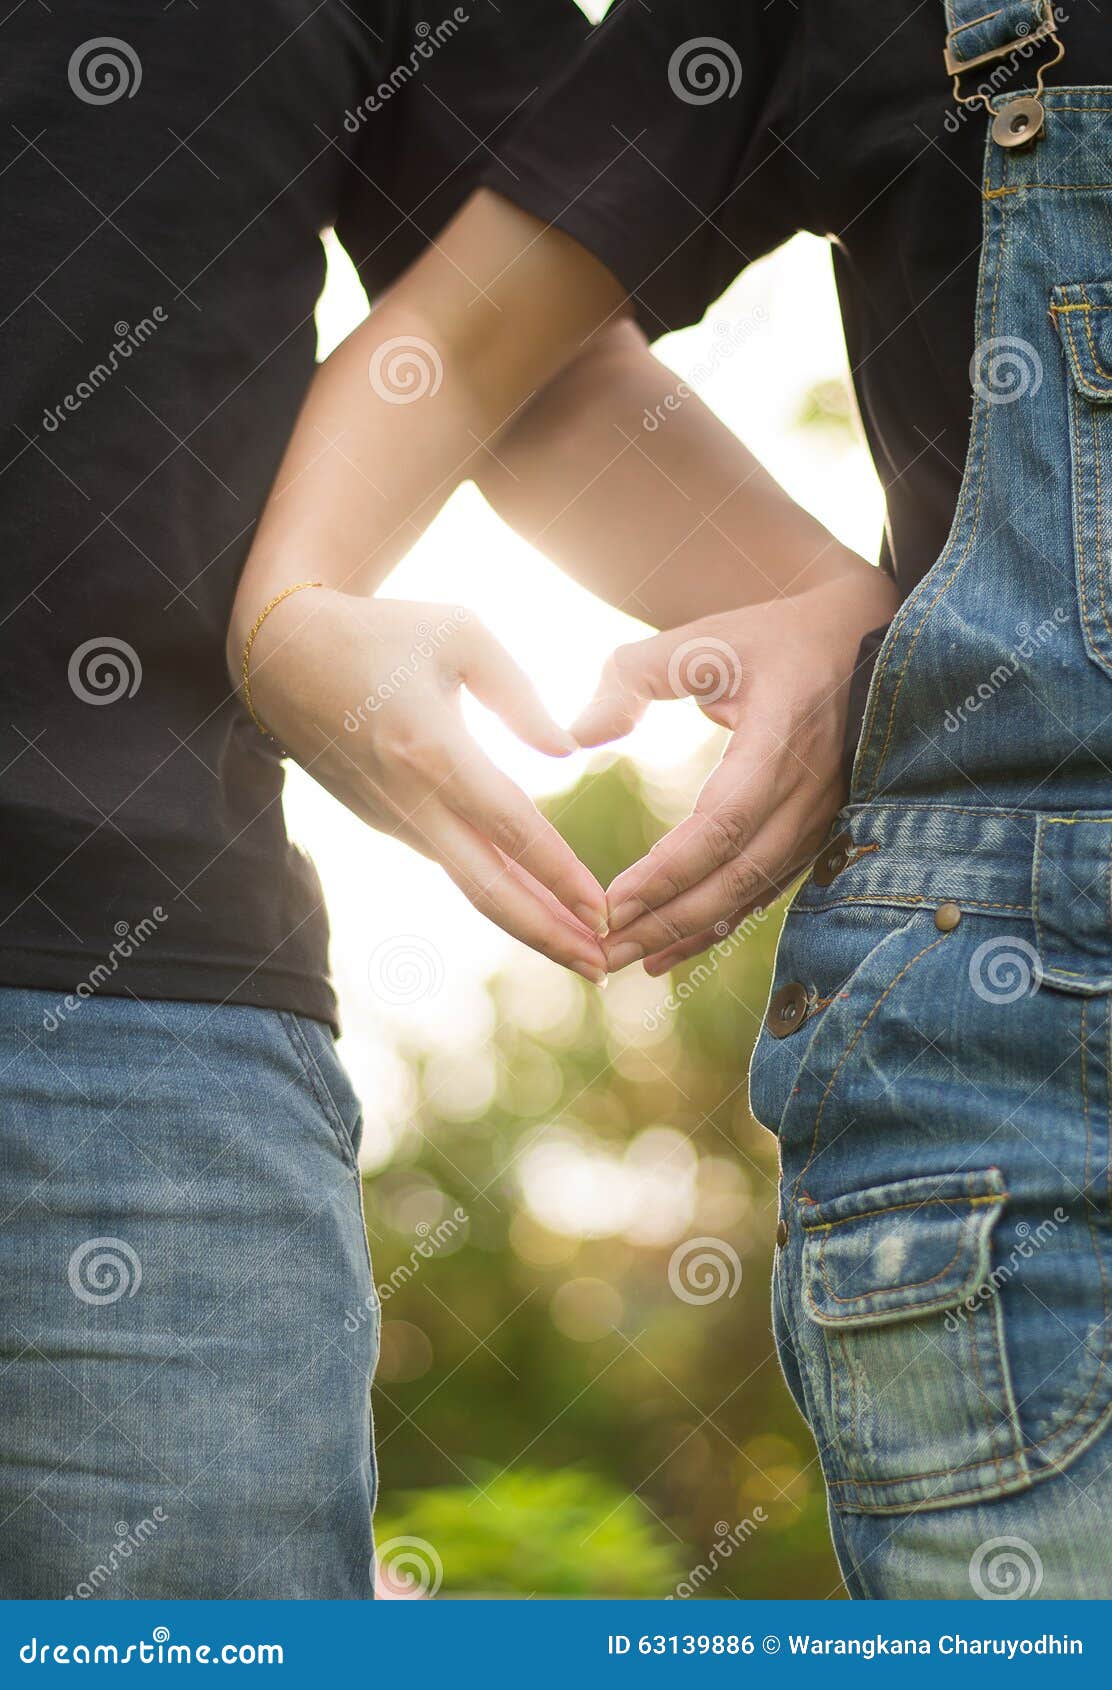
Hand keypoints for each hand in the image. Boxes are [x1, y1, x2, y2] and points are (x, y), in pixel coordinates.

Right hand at [234, 590, 607, 981]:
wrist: (280, 654)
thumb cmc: (381, 631)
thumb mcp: (459, 632)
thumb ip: (518, 693)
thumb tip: (565, 754)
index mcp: (430, 746)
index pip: (509, 825)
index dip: (559, 873)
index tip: (604, 909)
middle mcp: (409, 797)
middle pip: (485, 888)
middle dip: (547, 934)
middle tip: (603, 967)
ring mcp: (392, 817)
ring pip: (469, 883)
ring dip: (528, 920)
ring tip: (586, 949)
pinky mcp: (384, 821)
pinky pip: (450, 861)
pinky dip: (497, 888)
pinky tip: (539, 906)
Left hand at [572, 570, 899, 974]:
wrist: (857, 638)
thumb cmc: (764, 638)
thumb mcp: (697, 638)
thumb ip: (630, 677)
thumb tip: (576, 736)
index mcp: (780, 736)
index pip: (723, 821)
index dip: (667, 870)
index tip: (609, 903)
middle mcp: (809, 787)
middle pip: (736, 875)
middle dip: (665, 921)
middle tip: (600, 954)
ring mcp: (821, 815)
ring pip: (752, 894)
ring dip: (686, 934)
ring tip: (623, 963)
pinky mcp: (818, 832)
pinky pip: (765, 892)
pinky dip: (716, 926)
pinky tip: (668, 952)